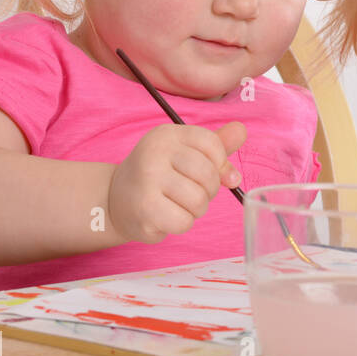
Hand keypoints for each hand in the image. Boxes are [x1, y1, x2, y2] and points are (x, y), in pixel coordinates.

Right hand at [109, 121, 246, 243]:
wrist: (115, 199)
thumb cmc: (159, 175)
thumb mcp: (185, 152)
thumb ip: (216, 144)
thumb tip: (241, 131)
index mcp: (167, 135)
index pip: (212, 144)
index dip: (219, 163)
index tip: (206, 170)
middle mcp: (155, 153)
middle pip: (208, 175)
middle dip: (208, 190)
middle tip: (190, 191)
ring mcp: (147, 180)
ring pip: (199, 201)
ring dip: (195, 209)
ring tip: (177, 203)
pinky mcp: (144, 209)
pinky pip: (184, 222)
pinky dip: (181, 223)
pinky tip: (165, 216)